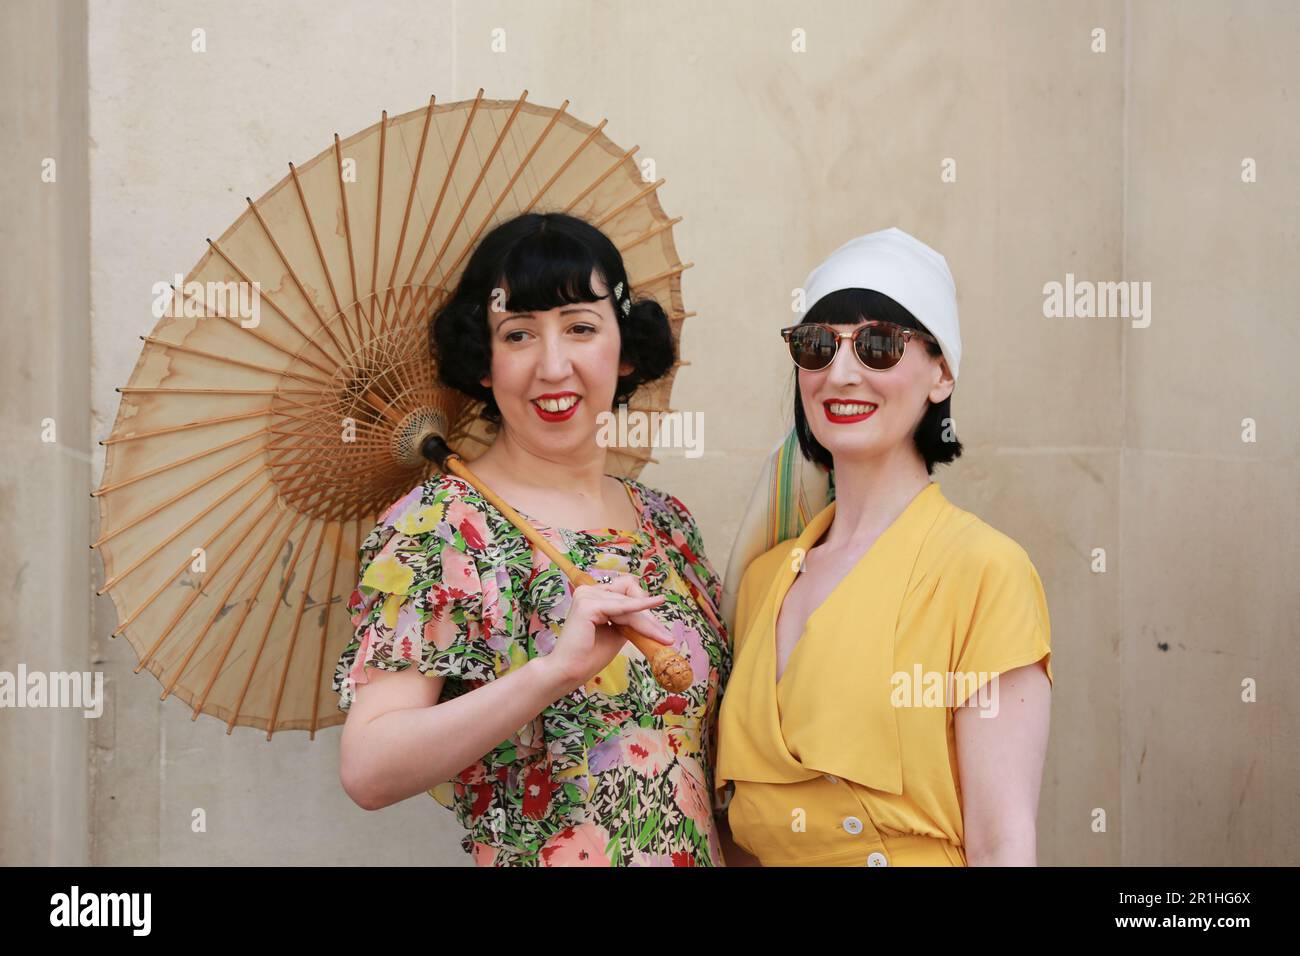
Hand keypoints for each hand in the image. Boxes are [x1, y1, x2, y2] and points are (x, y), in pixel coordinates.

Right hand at [544, 573, 674, 693]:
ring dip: (646, 622)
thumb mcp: (616, 634)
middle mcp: (588, 591)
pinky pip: (623, 607)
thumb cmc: (588, 657)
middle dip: (649, 617)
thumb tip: (650, 615)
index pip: (626, 594)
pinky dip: (640, 608)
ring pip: (629, 603)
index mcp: (593, 597)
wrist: (568, 672)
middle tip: (666, 637)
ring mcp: (587, 595)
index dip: (644, 608)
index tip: (660, 630)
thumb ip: (629, 621)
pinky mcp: (588, 604)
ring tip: (662, 638)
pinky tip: (657, 602)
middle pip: (630, 594)